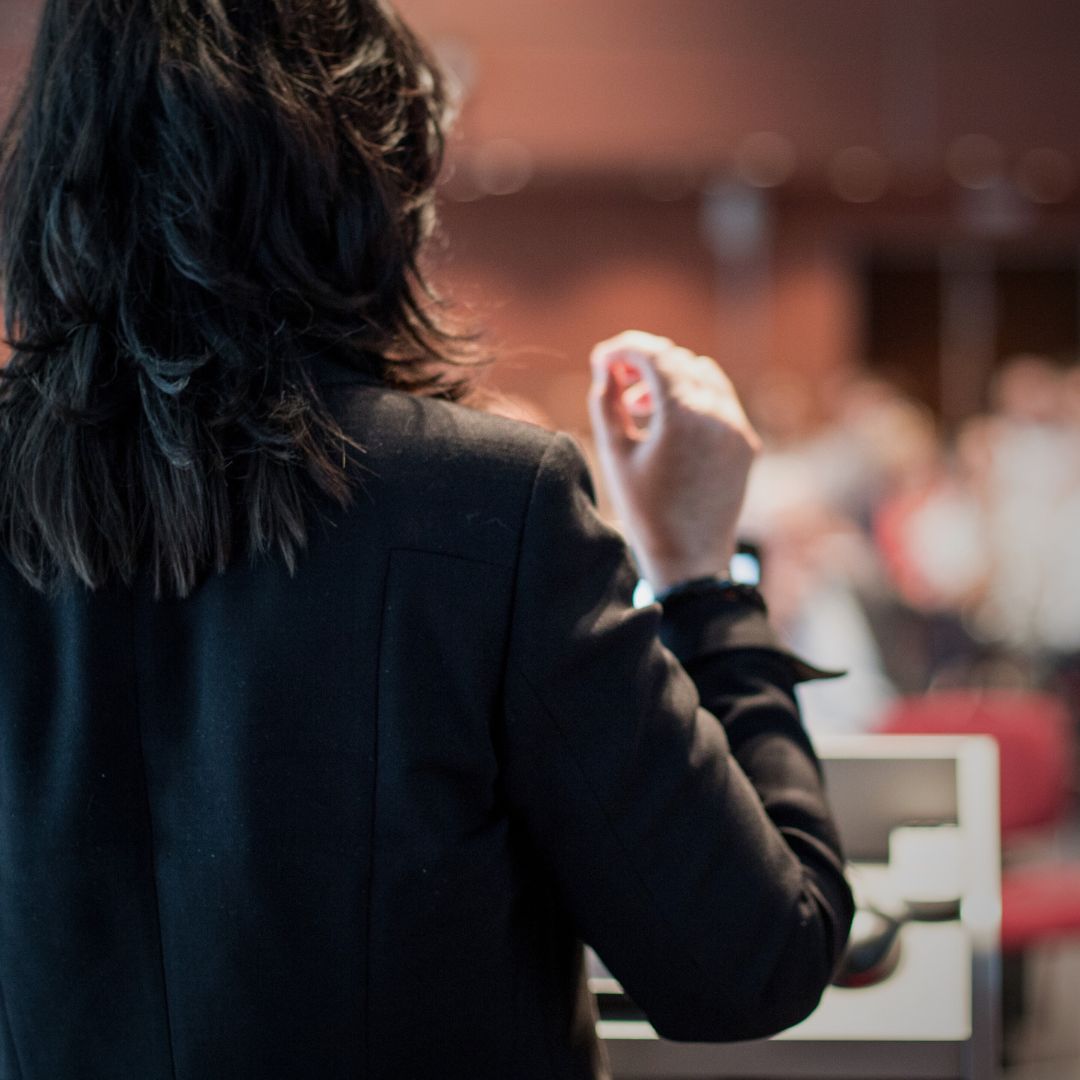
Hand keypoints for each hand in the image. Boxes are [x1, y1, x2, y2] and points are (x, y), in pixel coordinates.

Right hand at [587, 330, 760, 590]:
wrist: (689, 559)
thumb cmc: (645, 511)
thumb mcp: (615, 454)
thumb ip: (607, 403)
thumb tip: (607, 369)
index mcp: (684, 415)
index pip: (654, 357)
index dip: (624, 350)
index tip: (602, 358)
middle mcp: (718, 413)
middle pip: (678, 361)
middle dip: (645, 363)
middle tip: (615, 378)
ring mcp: (737, 427)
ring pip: (703, 375)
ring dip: (670, 379)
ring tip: (640, 405)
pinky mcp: (746, 443)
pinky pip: (720, 401)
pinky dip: (693, 398)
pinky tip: (667, 423)